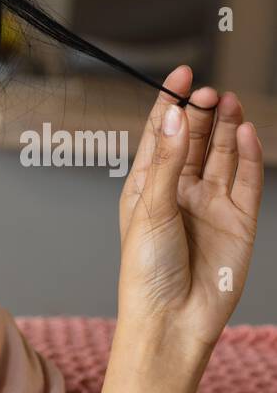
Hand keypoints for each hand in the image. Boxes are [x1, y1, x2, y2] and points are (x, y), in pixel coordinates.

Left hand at [117, 65, 264, 355]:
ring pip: (221, 154)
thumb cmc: (146, 271)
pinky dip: (247, 154)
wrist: (172, 319)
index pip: (160, 136)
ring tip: (226, 100)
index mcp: (147, 189)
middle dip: (200, 111)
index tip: (179, 73)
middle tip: (206, 90)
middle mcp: (179, 193)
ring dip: (225, 126)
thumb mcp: (149, 210)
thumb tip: (175, 116)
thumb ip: (166, 162)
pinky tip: (245, 130)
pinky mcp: (239, 220)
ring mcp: (210, 205)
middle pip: (194, 139)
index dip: (169, 103)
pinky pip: (245, 179)